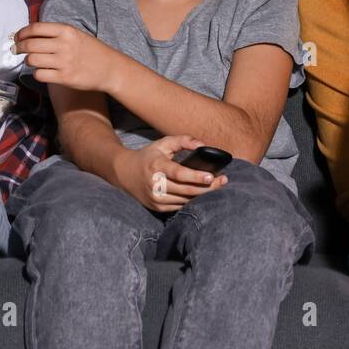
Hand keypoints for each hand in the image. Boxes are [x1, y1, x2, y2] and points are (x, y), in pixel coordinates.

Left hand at [14, 21, 120, 91]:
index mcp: (67, 31)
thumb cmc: (92, 51)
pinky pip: (40, 74)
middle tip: (16, 50)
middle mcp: (64, 45)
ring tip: (32, 61)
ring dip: (28, 61)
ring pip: (32, 60)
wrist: (110, 68)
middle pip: (30, 45)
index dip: (22, 33)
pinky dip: (37, 73)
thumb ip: (55, 34)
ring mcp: (64, 62)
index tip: (17, 38)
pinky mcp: (64, 78)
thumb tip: (30, 35)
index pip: (35, 29)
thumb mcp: (76, 35)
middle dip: (19, 48)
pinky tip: (42, 71)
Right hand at [112, 134, 228, 211]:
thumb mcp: (163, 144)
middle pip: (186, 190)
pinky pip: (180, 206)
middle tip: (223, 181)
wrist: (124, 174)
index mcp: (156, 165)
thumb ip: (183, 141)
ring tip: (217, 186)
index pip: (179, 173)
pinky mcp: (158, 207)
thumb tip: (203, 145)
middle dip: (207, 187)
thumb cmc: (148, 156)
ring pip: (185, 200)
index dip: (196, 176)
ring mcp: (156, 198)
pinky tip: (202, 193)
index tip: (212, 176)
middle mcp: (155, 184)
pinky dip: (192, 200)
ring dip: (203, 194)